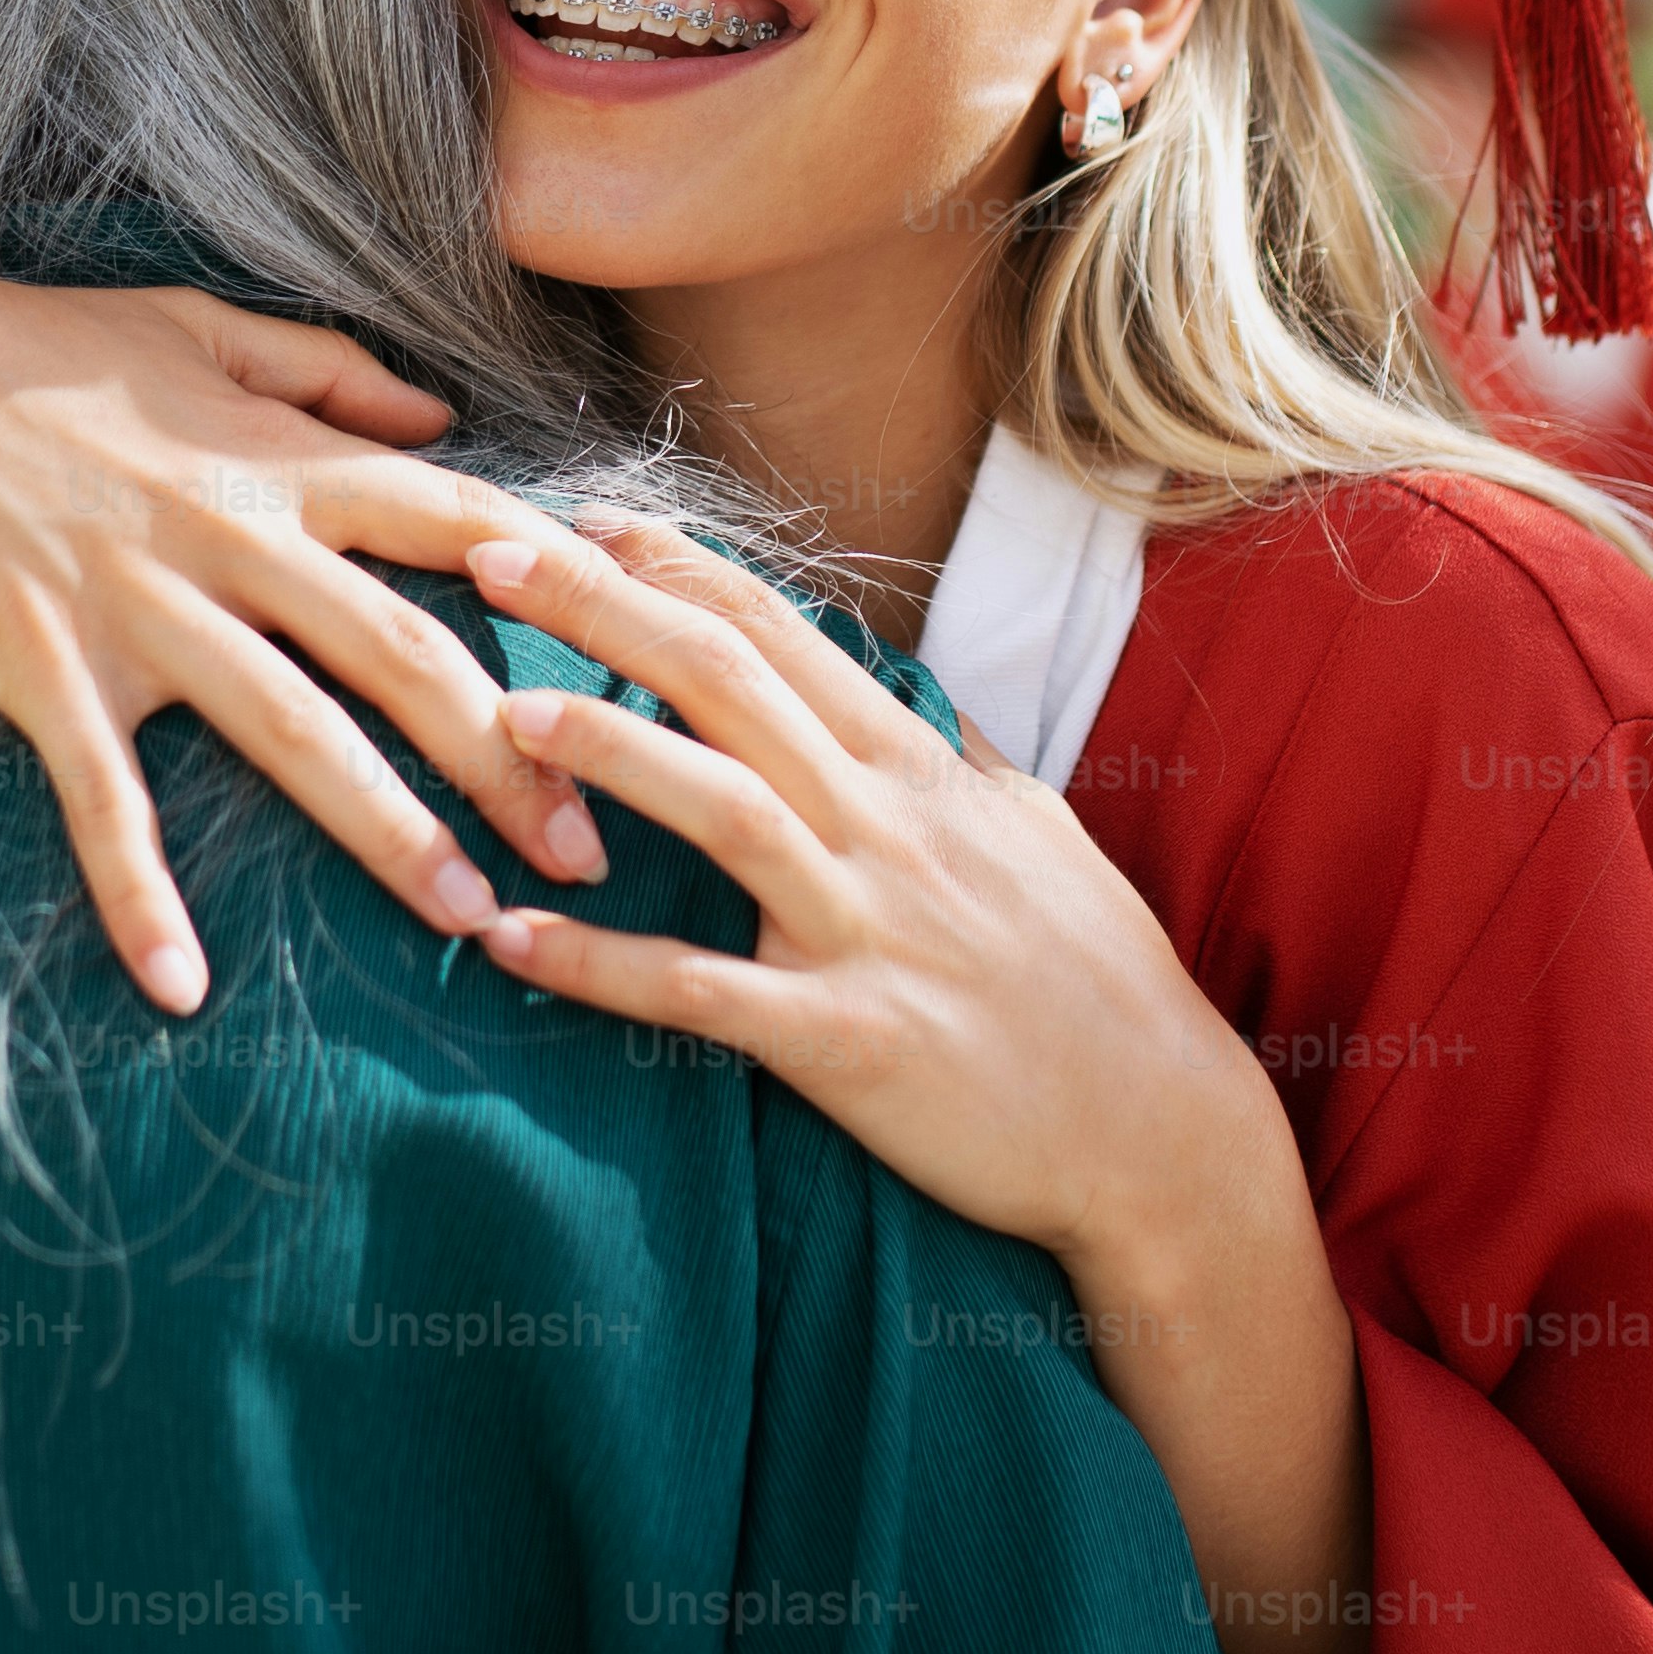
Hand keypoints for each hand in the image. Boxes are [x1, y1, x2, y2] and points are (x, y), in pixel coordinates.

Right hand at [0, 235, 612, 1014]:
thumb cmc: (15, 345)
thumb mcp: (188, 324)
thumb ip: (323, 372)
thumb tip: (442, 415)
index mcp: (275, 453)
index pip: (454, 525)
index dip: (558, 599)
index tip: (640, 668)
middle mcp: (228, 530)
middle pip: (405, 652)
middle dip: (514, 753)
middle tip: (600, 846)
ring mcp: (134, 604)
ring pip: (291, 732)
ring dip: (386, 833)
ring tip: (470, 920)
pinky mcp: (37, 664)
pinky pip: (102, 802)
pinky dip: (140, 896)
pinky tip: (181, 986)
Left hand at [457, 513, 1371, 1653]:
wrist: (1162, 1134)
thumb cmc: (1098, 982)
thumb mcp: (1036, 833)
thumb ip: (956, 753)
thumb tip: (904, 683)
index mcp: (922, 772)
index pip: (782, 636)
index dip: (680, 569)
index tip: (588, 519)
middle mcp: (890, 829)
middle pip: (730, 687)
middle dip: (607, 612)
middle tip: (490, 557)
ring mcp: (868, 931)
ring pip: (723, 811)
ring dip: (607, 755)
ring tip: (501, 715)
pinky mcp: (847, 1039)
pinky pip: (705, 993)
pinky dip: (604, 966)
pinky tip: (513, 942)